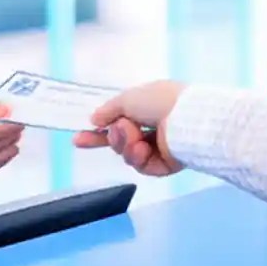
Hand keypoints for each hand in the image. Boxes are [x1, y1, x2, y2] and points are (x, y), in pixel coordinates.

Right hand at [72, 80, 187, 176]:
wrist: (188, 118)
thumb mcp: (128, 98)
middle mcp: (152, 128)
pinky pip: (143, 167)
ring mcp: (160, 147)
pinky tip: (144, 149)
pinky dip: (140, 158)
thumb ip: (109, 110)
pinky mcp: (167, 164)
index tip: (78, 140)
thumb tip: (95, 119)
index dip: (98, 132)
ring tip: (137, 139)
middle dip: (115, 138)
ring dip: (128, 147)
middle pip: (120, 142)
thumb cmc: (160, 101)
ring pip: (129, 155)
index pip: (117, 123)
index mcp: (146, 109)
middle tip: (122, 130)